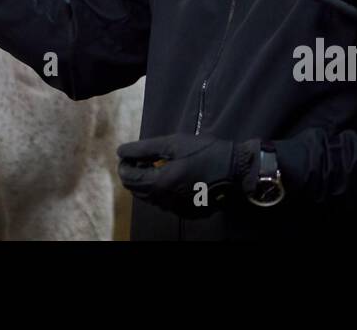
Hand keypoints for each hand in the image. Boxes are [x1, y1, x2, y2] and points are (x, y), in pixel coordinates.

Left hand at [116, 133, 260, 218]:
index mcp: (160, 183)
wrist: (236, 170)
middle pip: (136, 190)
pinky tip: (170, 176)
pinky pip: (164, 202)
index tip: (127, 154)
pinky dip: (160, 190)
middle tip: (141, 158)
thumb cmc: (205, 152)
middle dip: (133, 173)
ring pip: (149, 198)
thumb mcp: (174, 143)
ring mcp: (176, 209)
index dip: (124, 164)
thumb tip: (121, 151)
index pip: (129, 178)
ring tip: (155, 165)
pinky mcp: (186, 212)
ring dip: (146, 182)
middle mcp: (165, 201)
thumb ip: (145, 148)